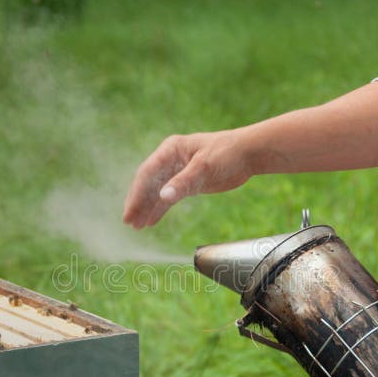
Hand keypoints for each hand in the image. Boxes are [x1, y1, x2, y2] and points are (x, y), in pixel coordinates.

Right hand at [122, 130, 253, 228]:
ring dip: (147, 208)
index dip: (136, 194)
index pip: (147, 173)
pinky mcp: (188, 181)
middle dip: (138, 202)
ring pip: (157, 191)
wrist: (249, 153)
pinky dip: (160, 208)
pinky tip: (151, 221)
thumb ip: (183, 182)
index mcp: (170, 150)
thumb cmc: (227, 153)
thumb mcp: (204, 167)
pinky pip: (169, 196)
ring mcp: (178, 171)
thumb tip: (163, 197)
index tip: (129, 212)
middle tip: (128, 222)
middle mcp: (171, 159)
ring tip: (136, 226)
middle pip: (148, 183)